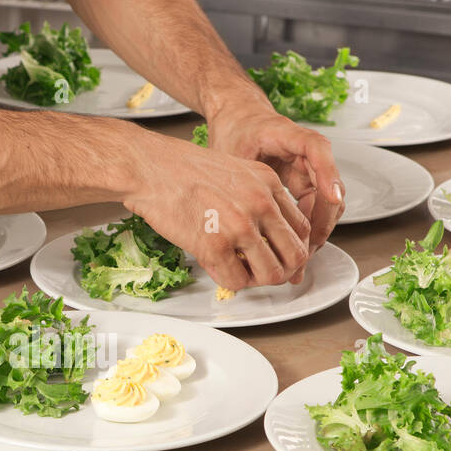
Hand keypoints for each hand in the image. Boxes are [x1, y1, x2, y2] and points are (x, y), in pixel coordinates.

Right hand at [124, 134, 311, 290]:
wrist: (149, 167)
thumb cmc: (182, 169)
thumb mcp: (235, 171)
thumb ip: (257, 198)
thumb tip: (266, 234)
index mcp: (268, 183)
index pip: (301, 228)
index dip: (292, 248)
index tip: (279, 255)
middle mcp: (260, 204)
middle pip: (294, 255)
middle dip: (281, 270)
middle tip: (263, 272)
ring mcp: (239, 226)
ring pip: (271, 274)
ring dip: (257, 281)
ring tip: (241, 273)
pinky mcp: (215, 245)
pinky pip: (237, 281)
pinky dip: (230, 282)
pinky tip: (219, 269)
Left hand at [202, 95, 345, 281]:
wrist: (237, 120)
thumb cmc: (233, 130)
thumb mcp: (230, 152)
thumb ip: (238, 181)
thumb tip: (239, 223)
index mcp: (289, 135)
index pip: (318, 149)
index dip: (328, 174)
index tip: (332, 197)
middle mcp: (306, 152)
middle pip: (329, 187)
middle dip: (322, 221)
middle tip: (306, 249)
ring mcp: (308, 169)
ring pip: (326, 204)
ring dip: (317, 231)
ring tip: (300, 257)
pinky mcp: (304, 182)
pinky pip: (315, 208)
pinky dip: (308, 229)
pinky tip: (295, 249)